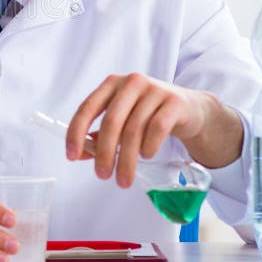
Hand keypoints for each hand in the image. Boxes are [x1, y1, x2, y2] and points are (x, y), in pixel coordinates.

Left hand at [65, 73, 211, 187]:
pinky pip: (157, 128)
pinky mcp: (174, 102)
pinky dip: (148, 147)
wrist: (190, 108)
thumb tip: (79, 154)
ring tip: (123, 178)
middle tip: (102, 175)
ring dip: (127, 159)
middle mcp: (131, 82)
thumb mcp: (123, 119)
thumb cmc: (149, 114)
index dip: (76, 133)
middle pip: (111, 122)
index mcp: (111, 84)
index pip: (87, 108)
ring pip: (134, 129)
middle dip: (104, 153)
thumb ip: (100, 134)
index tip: (71, 155)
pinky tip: (146, 156)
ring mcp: (154, 90)